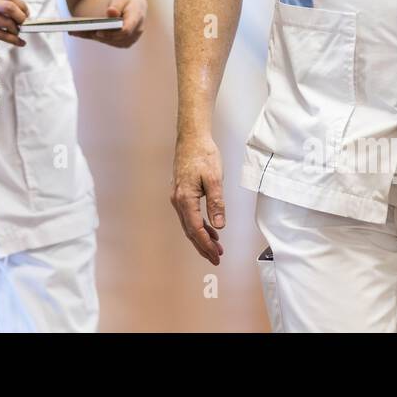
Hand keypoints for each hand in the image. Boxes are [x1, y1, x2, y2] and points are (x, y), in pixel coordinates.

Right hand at [0, 0, 27, 45]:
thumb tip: (16, 12)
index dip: (22, 5)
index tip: (26, 13)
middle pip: (11, 7)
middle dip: (21, 17)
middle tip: (24, 24)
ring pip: (7, 23)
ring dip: (16, 30)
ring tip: (17, 33)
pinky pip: (1, 36)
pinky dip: (13, 40)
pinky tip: (18, 42)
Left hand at [74, 0, 146, 47]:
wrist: (133, 6)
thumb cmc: (126, 0)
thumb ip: (117, 4)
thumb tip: (111, 12)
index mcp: (137, 18)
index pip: (125, 31)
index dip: (111, 34)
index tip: (98, 32)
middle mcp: (135, 32)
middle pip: (115, 38)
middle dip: (98, 35)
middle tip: (81, 32)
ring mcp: (129, 39)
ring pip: (109, 41)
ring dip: (93, 37)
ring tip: (76, 32)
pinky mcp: (121, 43)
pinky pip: (106, 41)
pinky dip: (93, 37)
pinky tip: (78, 33)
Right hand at [170, 134, 225, 264]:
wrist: (191, 137)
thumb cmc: (202, 154)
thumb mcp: (214, 178)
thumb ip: (216, 203)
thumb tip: (218, 225)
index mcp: (185, 198)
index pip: (195, 229)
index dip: (206, 244)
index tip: (216, 255)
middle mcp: (178, 200)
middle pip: (190, 230)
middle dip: (203, 246)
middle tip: (216, 258)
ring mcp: (178, 196)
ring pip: (189, 224)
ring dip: (201, 237)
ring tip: (216, 248)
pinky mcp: (181, 192)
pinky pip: (189, 215)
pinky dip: (199, 225)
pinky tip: (210, 228)